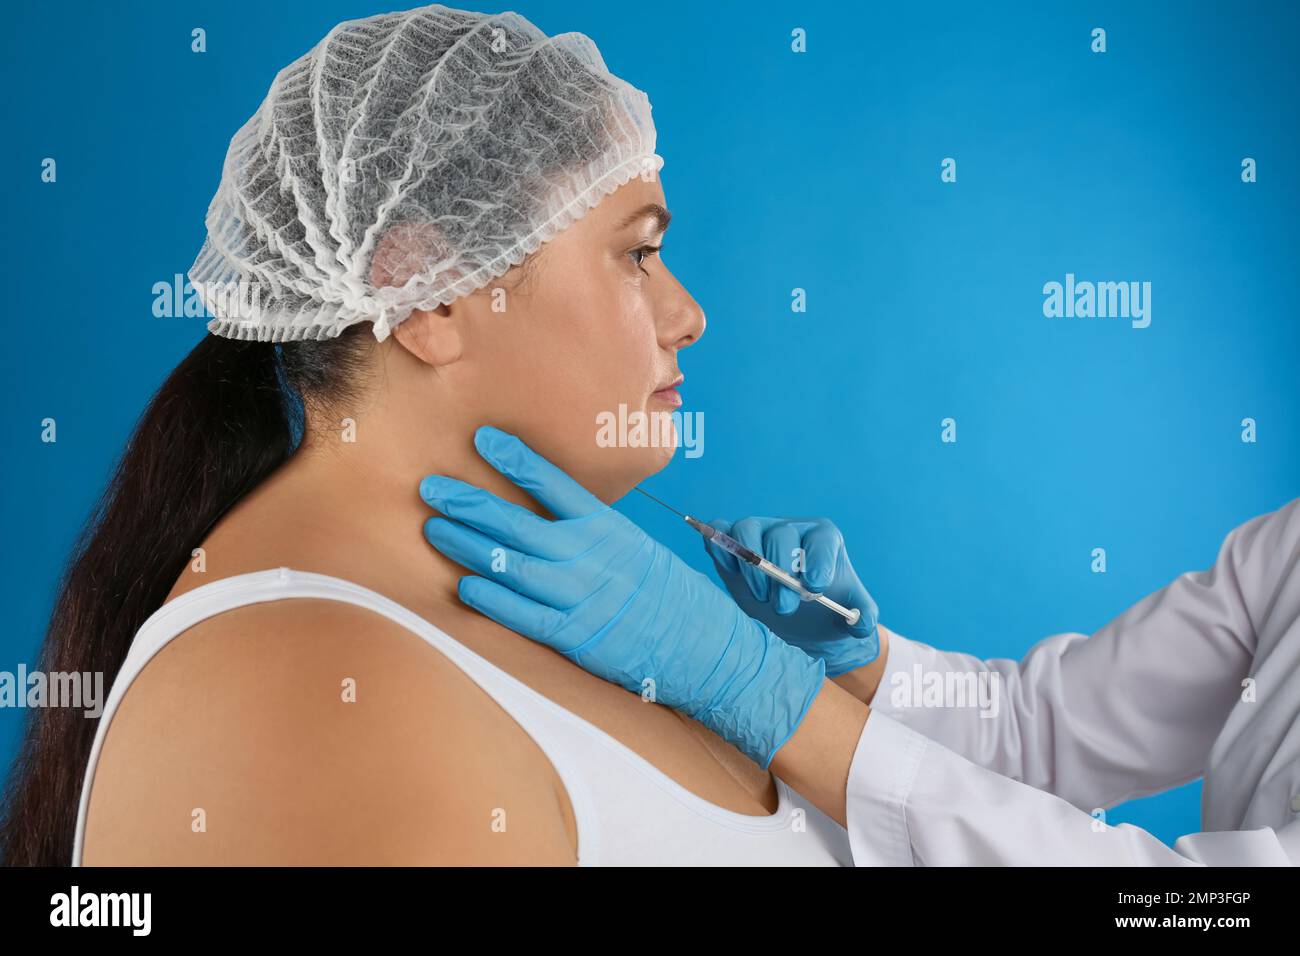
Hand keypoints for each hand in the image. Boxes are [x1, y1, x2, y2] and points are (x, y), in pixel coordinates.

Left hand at [417, 426, 825, 768]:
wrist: (702, 645)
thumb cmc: (663, 592)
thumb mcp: (632, 545)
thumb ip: (588, 529)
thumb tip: (543, 508)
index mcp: (607, 527)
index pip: (555, 484)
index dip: (516, 460)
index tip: (482, 439)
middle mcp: (591, 556)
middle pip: (519, 523)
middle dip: (471, 503)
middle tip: (431, 487)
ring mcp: (581, 597)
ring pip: (513, 566)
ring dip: (469, 546)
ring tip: (435, 528)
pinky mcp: (575, 636)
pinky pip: (524, 614)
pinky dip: (493, 598)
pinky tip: (465, 585)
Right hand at [703, 517, 879, 675]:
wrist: (797, 616)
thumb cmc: (826, 608)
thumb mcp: (852, 612)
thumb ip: (864, 617)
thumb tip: (859, 623)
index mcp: (823, 538)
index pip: (820, 538)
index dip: (817, 560)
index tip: (815, 589)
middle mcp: (790, 529)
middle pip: (781, 535)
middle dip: (782, 573)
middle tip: (785, 608)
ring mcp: (759, 533)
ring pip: (747, 530)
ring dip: (751, 565)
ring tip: (762, 597)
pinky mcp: (732, 543)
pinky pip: (720, 531)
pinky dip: (720, 546)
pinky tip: (731, 573)